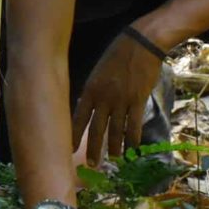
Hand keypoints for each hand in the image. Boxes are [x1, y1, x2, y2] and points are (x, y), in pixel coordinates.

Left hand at [72, 30, 162, 166]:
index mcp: (91, 90)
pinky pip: (134, 124)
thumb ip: (93, 92)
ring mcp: (121, 100)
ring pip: (116, 129)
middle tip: (91, 165)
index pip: (78, 117)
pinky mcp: (138, 100)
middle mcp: (104, 97)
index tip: (68, 149)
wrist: (140, 44)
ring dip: (114, 147)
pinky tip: (132, 148)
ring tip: (113, 158)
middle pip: (96, 128)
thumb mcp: (97, 73)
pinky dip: (133, 138)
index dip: (74, 135)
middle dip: (93, 148)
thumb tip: (89, 109)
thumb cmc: (117, 56)